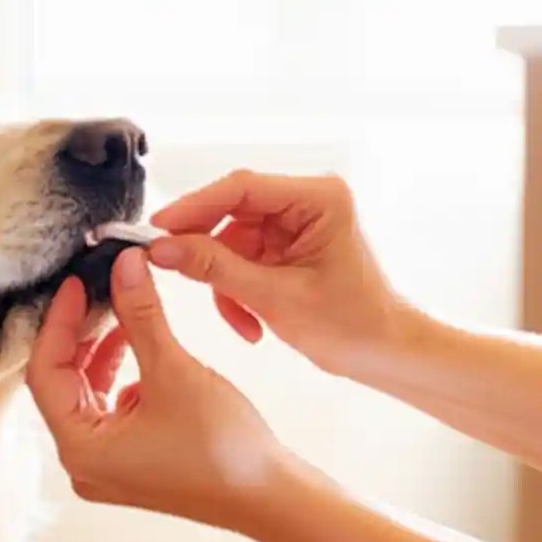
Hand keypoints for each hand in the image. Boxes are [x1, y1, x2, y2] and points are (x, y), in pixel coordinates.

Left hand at [25, 248, 288, 530]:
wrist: (270, 497)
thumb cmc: (224, 449)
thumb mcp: (174, 370)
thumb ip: (141, 315)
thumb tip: (124, 265)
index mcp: (80, 449)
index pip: (45, 374)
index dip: (58, 323)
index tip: (77, 284)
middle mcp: (84, 463)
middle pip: (61, 383)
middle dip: (79, 333)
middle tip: (98, 288)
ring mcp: (107, 466)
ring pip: (86, 394)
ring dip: (101, 351)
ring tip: (121, 308)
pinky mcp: (131, 462)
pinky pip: (109, 408)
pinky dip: (119, 373)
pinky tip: (139, 343)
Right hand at [148, 170, 410, 375]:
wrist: (383, 353)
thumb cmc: (351, 324)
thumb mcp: (275, 297)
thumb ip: (216, 268)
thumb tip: (163, 248)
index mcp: (318, 198)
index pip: (241, 188)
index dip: (194, 206)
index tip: (158, 229)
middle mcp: (305, 202)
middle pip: (231, 212)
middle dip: (207, 251)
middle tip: (172, 270)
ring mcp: (293, 225)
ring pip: (230, 241)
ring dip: (224, 284)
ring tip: (240, 320)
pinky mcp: (284, 247)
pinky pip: (240, 260)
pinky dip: (236, 292)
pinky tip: (250, 323)